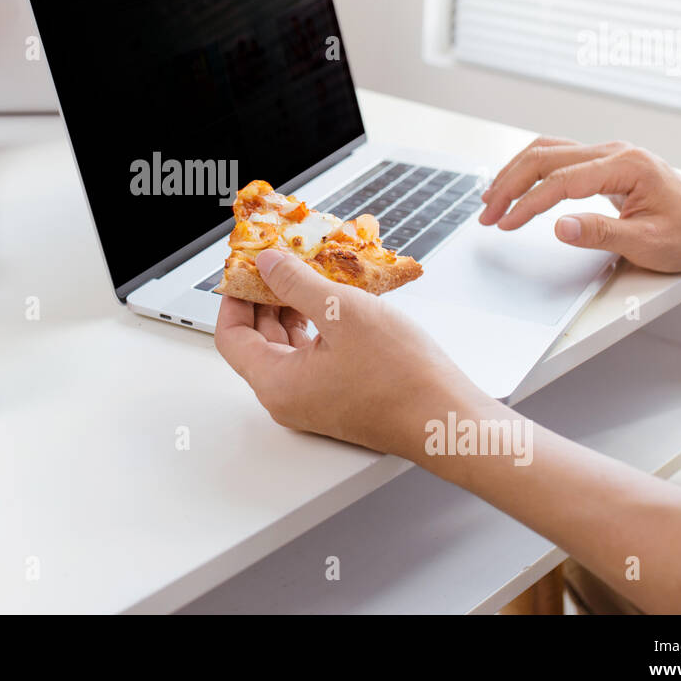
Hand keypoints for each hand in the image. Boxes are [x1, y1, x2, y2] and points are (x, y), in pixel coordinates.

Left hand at [214, 249, 485, 458]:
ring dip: (294, 307)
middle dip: (266, 296)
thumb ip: (296, 283)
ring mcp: (315, 399)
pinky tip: (336, 299)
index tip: (247, 268)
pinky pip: (314, 354)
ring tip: (310, 272)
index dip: (234, 297)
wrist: (448, 419)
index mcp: (277, 383)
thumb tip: (267, 263)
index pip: (231, 336)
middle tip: (279, 262)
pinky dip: (317, 324)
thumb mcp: (341, 311)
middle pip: (258, 339)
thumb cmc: (402, 378)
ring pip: (289, 345)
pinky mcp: (340, 395)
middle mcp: (289, 397)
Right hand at [478, 137, 680, 272]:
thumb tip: (559, 227)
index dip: (527, 204)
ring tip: (492, 200)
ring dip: (514, 174)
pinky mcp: (604, 162)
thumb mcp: (647, 242)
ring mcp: (608, 153)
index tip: (505, 224)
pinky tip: (516, 185)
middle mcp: (614, 151)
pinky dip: (530, 170)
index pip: (560, 182)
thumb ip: (600, 232)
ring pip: (546, 152)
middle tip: (487, 215)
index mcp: (626, 166)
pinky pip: (558, 157)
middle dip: (509, 186)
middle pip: (544, 158)